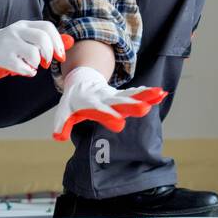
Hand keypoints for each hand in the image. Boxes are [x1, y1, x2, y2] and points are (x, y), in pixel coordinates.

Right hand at [0, 20, 74, 80]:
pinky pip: (22, 66)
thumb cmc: (5, 46)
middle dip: (49, 53)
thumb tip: (69, 41)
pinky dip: (28, 71)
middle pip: (42, 38)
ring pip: (33, 53)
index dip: (58, 42)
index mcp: (23, 25)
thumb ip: (43, 39)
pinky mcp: (1, 57)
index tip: (60, 55)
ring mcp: (8, 43)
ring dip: (37, 64)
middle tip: (47, 62)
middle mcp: (16, 31)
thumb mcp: (23, 37)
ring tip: (32, 66)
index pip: (47, 27)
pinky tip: (25, 70)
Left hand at [51, 65, 166, 141]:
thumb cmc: (72, 101)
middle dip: (131, 105)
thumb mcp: (64, 111)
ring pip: (131, 95)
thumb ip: (62, 124)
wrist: (81, 81)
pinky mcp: (121, 94)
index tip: (118, 122)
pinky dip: (147, 93)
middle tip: (143, 108)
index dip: (108, 116)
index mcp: (90, 103)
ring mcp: (115, 95)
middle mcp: (105, 98)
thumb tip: (57, 137)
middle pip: (119, 102)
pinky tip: (160, 94)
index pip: (100, 110)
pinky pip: (135, 93)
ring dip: (144, 95)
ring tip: (159, 94)